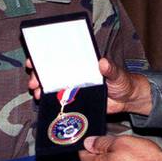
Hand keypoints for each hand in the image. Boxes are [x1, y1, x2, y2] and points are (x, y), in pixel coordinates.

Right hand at [26, 57, 152, 115]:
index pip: (60, 57)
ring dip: (41, 89)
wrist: (128, 101)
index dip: (44, 57)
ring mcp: (74, 89)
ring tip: (37, 92)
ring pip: (52, 87)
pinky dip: (50, 102)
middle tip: (34, 81)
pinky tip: (44, 103)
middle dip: (38, 75)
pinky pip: (60, 102)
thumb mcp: (117, 73)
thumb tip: (102, 63)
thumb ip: (110, 69)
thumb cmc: (123, 81)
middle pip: (51, 72)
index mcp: (82, 64)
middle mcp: (75, 74)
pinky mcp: (76, 102)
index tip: (34, 60)